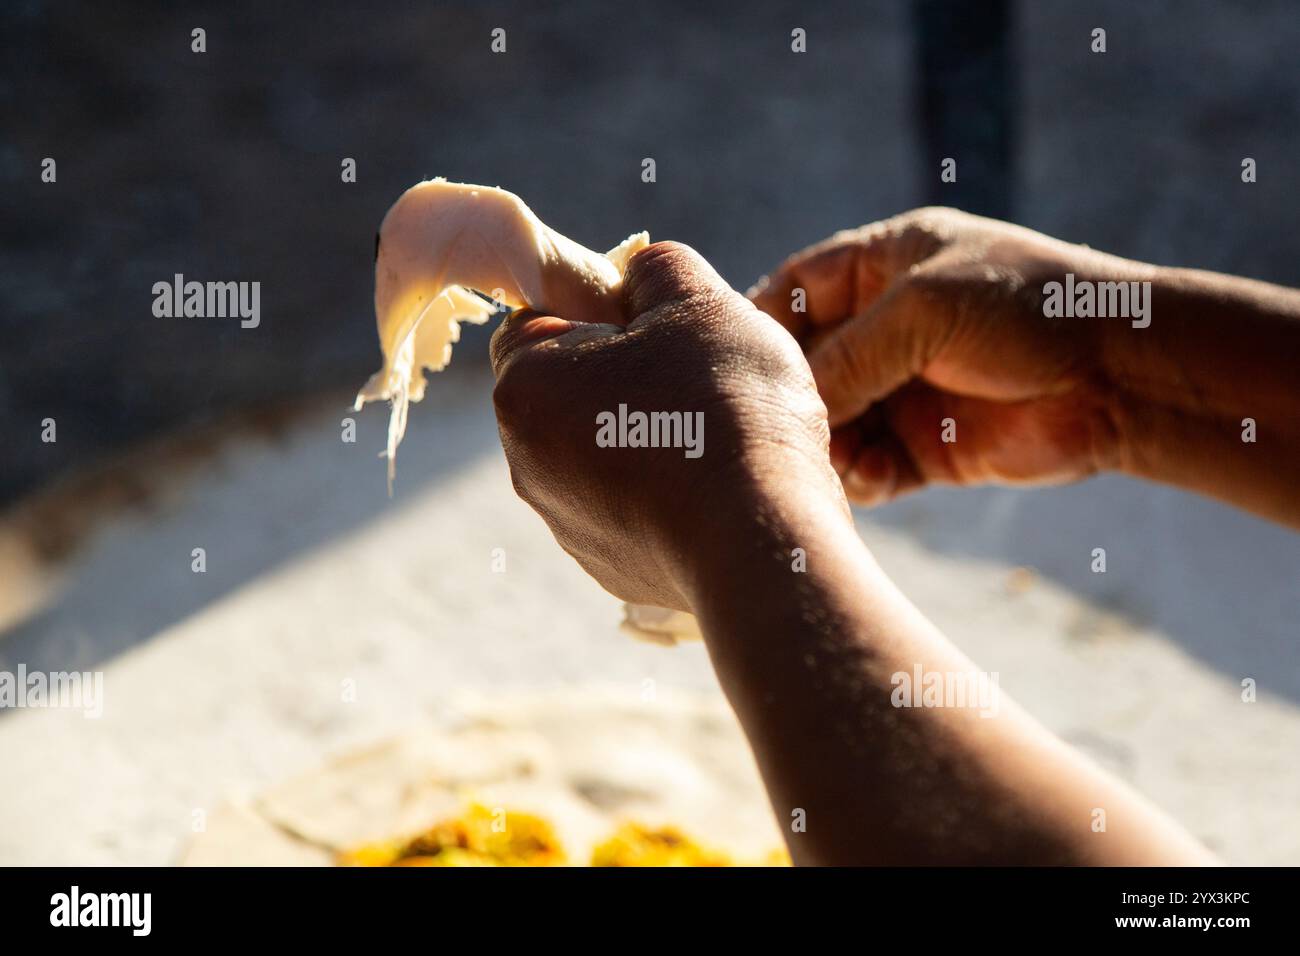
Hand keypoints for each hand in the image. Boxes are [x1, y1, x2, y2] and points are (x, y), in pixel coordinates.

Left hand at [490, 241, 845, 610]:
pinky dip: (666, 495)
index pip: (535, 322)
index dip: (595, 310)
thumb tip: (640, 278)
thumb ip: (657, 270)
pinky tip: (718, 489)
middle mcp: (524, 462)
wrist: (760, 539)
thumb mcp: (699, 301)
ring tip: (716, 436)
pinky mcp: (609, 569)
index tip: (656, 321)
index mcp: (524, 387)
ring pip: (602, 453)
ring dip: (646, 436)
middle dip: (623, 376)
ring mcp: (565, 523)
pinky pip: (632, 510)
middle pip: (569, 391)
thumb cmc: (723, 406)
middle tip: (696, 375)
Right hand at [750, 207, 1139, 504]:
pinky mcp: (927, 446)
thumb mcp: (922, 311)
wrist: (1122, 377)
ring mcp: (906, 388)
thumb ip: (847, 354)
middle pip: (808, 365)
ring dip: (825, 445)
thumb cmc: (1028, 310)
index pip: (798, 290)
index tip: (729, 361)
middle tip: (774, 426)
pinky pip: (871, 465)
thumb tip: (787, 402)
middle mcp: (888, 328)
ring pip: (833, 422)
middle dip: (792, 398)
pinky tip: (871, 481)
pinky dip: (862, 477)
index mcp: (885, 267)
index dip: (761, 322)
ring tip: (828, 462)